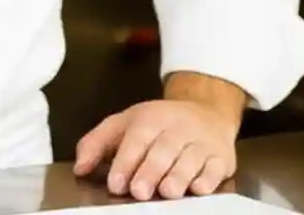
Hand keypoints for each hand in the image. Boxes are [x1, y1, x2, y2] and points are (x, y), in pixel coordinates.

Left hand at [73, 99, 238, 200]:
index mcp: (151, 118)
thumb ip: (97, 144)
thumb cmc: (158, 123)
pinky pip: (216, 169)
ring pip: (191, 159)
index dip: (126, 162)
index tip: (115, 183)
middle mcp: (178, 128)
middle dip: (150, 172)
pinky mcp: (223, 158)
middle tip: (138, 192)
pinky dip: (207, 179)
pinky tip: (197, 188)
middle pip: (164, 150)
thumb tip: (80, 168)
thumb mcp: (124, 124)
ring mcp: (203, 142)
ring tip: (166, 192)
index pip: (137, 139)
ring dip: (179, 177)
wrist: (207, 111)